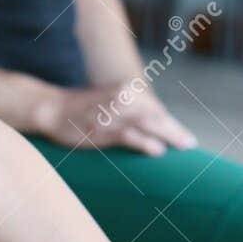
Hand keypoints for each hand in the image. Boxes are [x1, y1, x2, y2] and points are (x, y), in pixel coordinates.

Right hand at [34, 82, 195, 155]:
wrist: (50, 107)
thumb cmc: (80, 108)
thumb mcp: (107, 101)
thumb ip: (128, 109)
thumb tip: (151, 122)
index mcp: (126, 90)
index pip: (155, 108)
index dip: (170, 123)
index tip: (182, 135)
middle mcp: (123, 97)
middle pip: (156, 115)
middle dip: (175, 129)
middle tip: (191, 144)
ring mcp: (113, 112)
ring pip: (149, 123)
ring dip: (170, 135)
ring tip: (184, 146)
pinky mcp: (103, 127)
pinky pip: (130, 135)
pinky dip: (146, 143)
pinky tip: (159, 151)